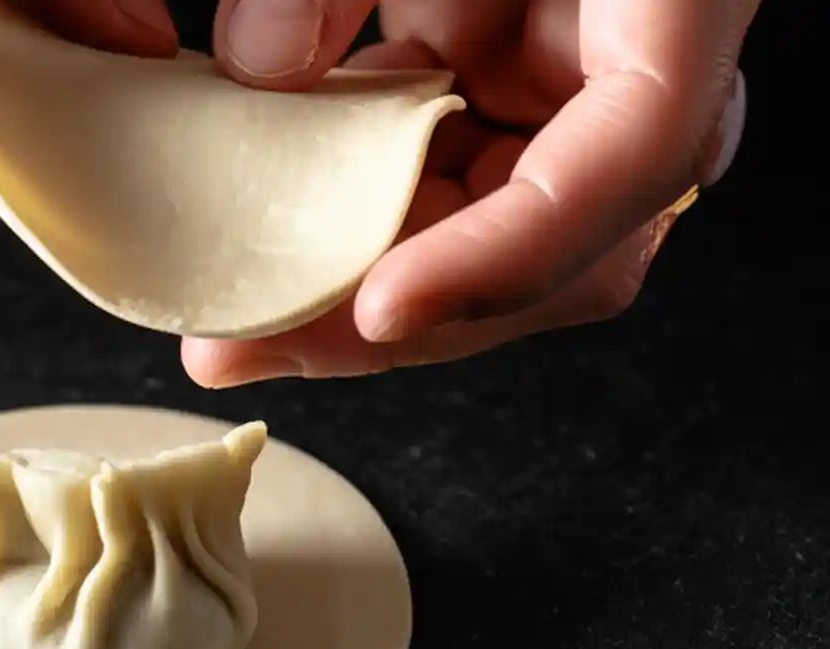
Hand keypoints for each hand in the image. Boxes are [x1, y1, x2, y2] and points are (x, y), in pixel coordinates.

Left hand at [183, 0, 757, 387]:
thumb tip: (258, 62)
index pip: (636, 149)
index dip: (511, 250)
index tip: (383, 306)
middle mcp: (644, 76)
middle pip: (566, 248)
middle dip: (410, 318)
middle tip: (257, 344)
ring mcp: (578, 106)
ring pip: (501, 247)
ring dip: (374, 292)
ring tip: (247, 320)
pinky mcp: (514, 114)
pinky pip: (452, 202)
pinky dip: (367, 233)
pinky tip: (284, 240)